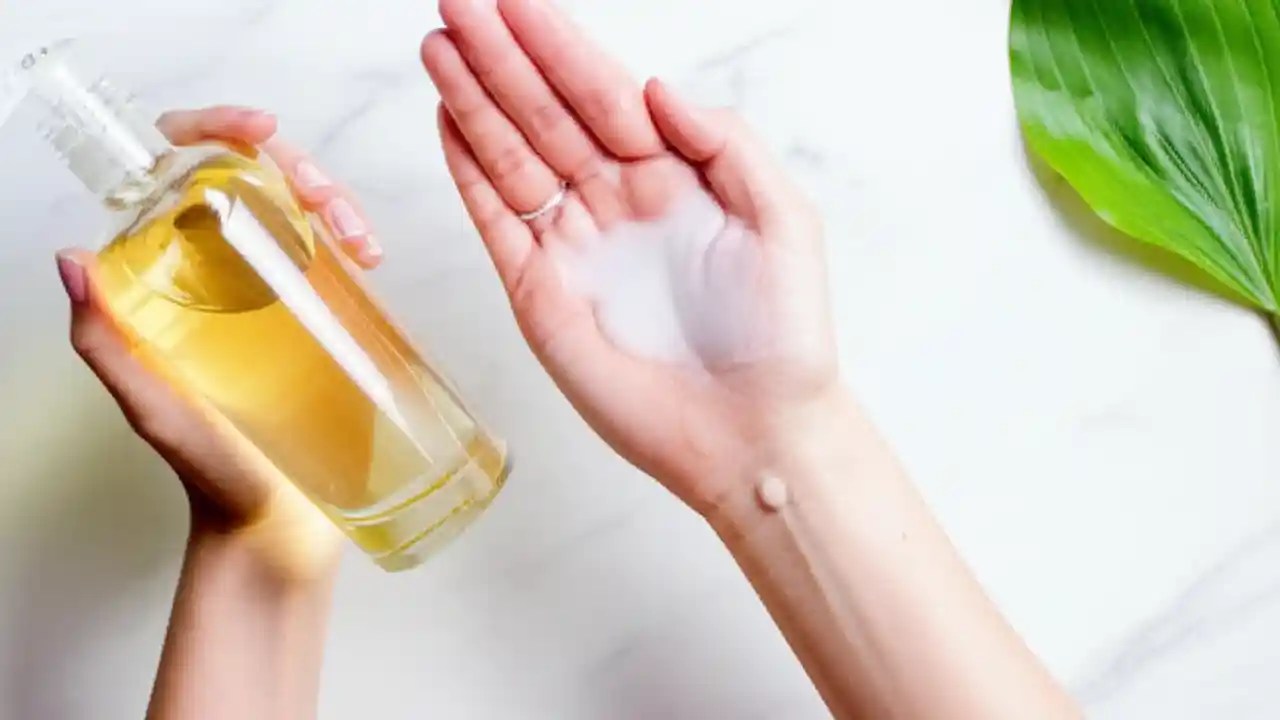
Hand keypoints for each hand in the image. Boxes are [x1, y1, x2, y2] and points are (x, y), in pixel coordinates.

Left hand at [55, 107, 379, 578]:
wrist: (277, 531)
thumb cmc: (211, 475)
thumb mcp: (150, 407)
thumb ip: (105, 345)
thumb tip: (71, 260)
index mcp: (175, 282)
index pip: (187, 180)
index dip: (219, 134)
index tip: (262, 134)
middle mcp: (225, 278)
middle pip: (261, 183)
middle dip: (302, 170)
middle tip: (327, 201)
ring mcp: (280, 296)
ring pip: (307, 212)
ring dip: (338, 201)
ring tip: (361, 242)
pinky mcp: (327, 320)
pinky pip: (340, 258)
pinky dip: (357, 240)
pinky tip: (370, 257)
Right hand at [425, 0, 841, 515]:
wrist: (752, 431)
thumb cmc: (780, 333)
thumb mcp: (781, 218)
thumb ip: (723, 141)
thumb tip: (652, 86)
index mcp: (674, 176)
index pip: (603, 92)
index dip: (558, 44)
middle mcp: (617, 201)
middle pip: (546, 112)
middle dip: (500, 56)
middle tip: (455, 0)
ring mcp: (573, 245)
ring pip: (512, 155)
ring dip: (473, 99)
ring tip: (438, 43)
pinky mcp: (538, 292)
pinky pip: (496, 218)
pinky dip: (468, 170)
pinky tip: (447, 119)